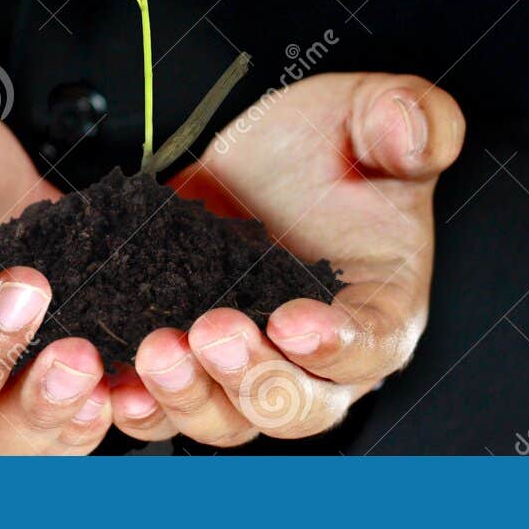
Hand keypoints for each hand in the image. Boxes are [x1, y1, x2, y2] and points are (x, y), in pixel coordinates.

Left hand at [108, 72, 463, 445]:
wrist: (255, 160)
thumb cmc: (327, 146)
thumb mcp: (368, 112)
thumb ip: (411, 119)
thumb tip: (414, 131)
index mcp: (380, 308)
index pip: (369, 345)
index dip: (334, 345)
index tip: (292, 322)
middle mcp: (318, 359)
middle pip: (297, 405)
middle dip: (253, 379)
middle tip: (212, 330)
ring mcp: (249, 366)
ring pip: (227, 416)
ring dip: (188, 397)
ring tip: (155, 350)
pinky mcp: (190, 360)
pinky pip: (163, 406)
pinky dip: (137, 406)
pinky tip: (114, 383)